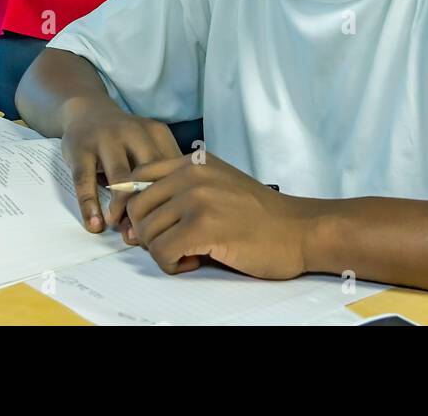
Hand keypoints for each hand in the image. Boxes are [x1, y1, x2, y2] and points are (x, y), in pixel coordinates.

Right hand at [60, 105, 180, 232]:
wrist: (86, 110)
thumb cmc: (123, 140)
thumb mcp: (146, 147)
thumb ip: (155, 177)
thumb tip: (162, 225)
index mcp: (156, 134)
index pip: (170, 170)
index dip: (171, 200)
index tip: (167, 225)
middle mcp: (134, 133)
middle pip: (149, 175)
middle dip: (148, 207)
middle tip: (143, 233)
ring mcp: (105, 139)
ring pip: (120, 178)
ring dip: (120, 209)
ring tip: (118, 228)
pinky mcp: (80, 148)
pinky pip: (85, 180)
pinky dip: (90, 206)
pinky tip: (94, 224)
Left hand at [123, 154, 313, 279]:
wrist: (298, 230)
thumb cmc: (259, 215)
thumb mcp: (217, 186)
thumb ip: (179, 192)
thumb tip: (132, 221)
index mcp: (192, 162)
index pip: (136, 178)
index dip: (129, 207)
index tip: (140, 227)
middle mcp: (191, 174)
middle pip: (136, 208)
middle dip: (146, 234)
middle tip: (172, 246)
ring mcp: (197, 198)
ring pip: (147, 233)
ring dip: (163, 252)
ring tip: (191, 253)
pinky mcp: (204, 226)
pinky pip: (163, 252)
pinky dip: (173, 265)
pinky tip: (196, 261)